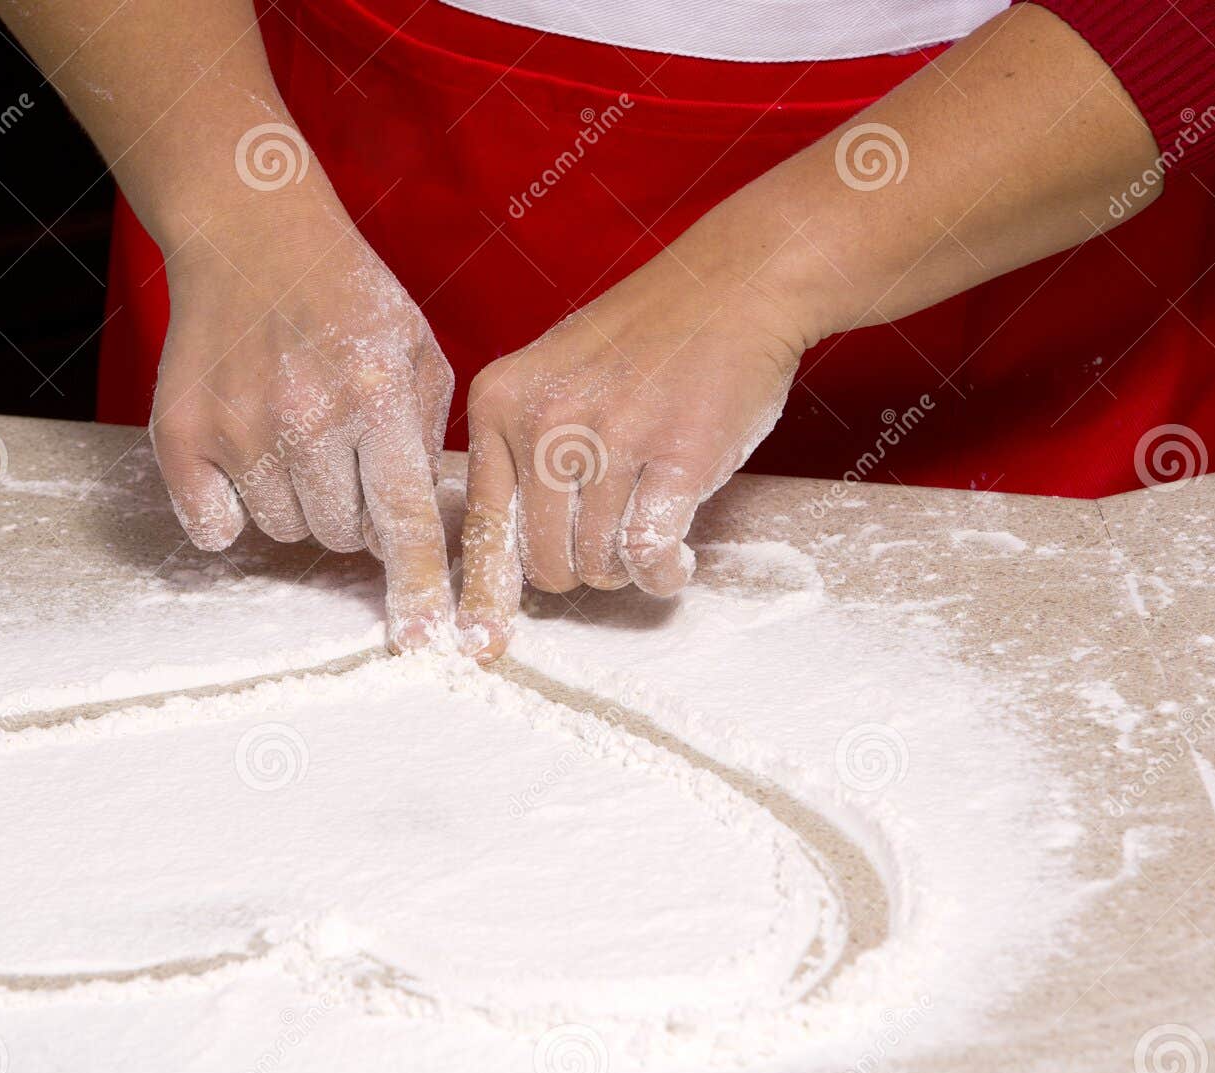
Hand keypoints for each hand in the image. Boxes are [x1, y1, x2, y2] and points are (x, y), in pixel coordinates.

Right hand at [151, 211, 454, 650]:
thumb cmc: (349, 300)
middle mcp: (306, 416)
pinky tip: (241, 454)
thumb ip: (426, 442)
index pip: (402, 520)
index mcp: (375, 396)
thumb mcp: (417, 353)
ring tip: (293, 435)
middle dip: (351, 512)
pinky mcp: (180, 432)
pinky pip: (213, 526)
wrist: (253, 237)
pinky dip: (228, 509)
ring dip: (295, 503)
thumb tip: (427, 531)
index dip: (416, 587)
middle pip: (340, 536)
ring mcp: (237, 426)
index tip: (420, 641)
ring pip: (282, 530)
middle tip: (340, 453)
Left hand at [455, 252, 804, 662]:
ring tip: (648, 531)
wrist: (733, 286)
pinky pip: (650, 554)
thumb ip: (518, 456)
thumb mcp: (551, 379)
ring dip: (626, 568)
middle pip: (542, 560)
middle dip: (579, 571)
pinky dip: (664, 574)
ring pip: (598, 562)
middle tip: (611, 542)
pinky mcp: (676, 456)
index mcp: (500, 402)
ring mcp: (610, 437)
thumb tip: (495, 569)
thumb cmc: (643, 344)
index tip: (481, 644)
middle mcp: (544, 421)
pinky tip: (677, 563)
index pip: (483, 526)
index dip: (485, 594)